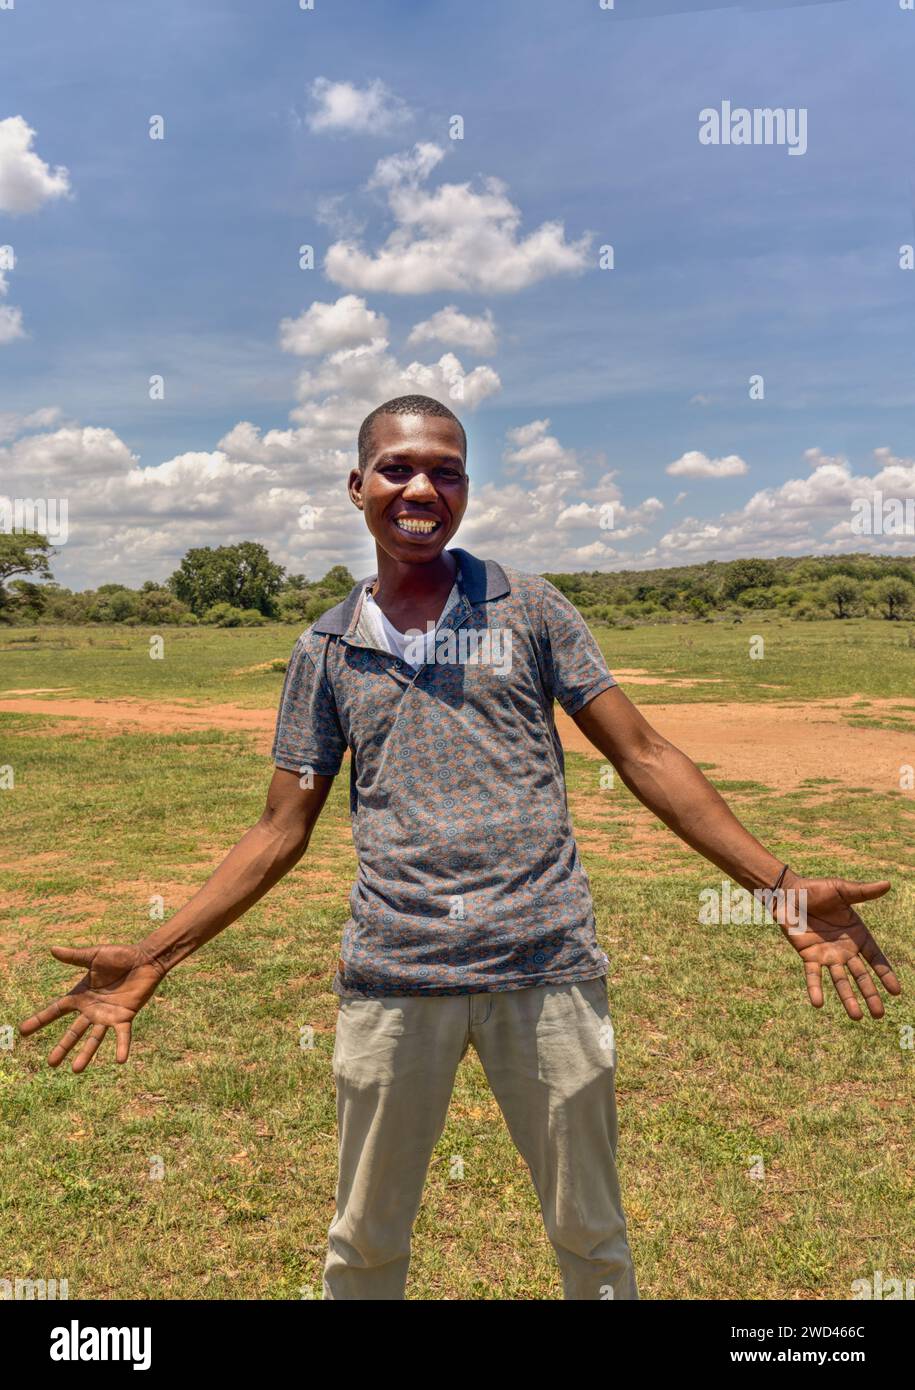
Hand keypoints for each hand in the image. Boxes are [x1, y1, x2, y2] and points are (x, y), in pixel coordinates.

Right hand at [18, 943, 166, 1071]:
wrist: (145, 959)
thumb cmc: (120, 955)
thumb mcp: (94, 955)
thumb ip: (74, 957)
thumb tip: (51, 949)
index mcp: (81, 995)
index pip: (56, 1010)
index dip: (40, 1020)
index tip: (23, 1031)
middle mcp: (92, 1009)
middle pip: (73, 1032)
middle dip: (62, 1047)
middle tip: (51, 1064)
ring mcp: (108, 1015)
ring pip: (94, 1039)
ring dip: (86, 1054)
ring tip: (76, 1070)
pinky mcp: (125, 1017)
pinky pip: (123, 1035)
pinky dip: (121, 1047)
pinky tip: (120, 1060)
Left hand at [772, 874, 899, 1019]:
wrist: (789, 893)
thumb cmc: (817, 890)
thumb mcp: (842, 889)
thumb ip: (864, 892)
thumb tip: (887, 884)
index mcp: (858, 935)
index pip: (876, 959)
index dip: (886, 974)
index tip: (897, 992)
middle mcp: (845, 950)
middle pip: (861, 976)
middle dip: (870, 995)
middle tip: (879, 1015)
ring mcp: (827, 955)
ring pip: (840, 981)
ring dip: (848, 999)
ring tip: (856, 1017)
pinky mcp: (809, 957)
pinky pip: (813, 976)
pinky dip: (815, 989)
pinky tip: (818, 1003)